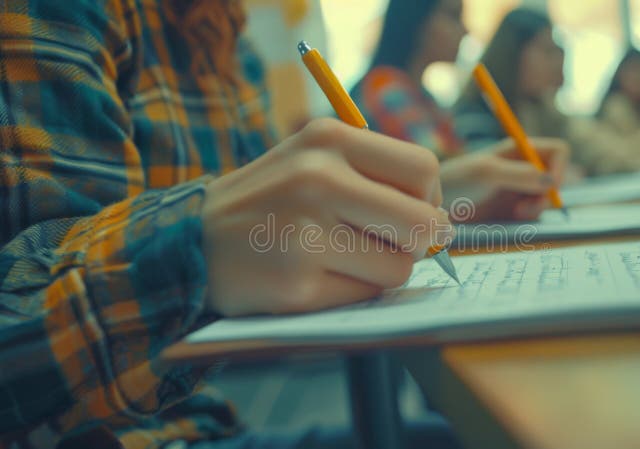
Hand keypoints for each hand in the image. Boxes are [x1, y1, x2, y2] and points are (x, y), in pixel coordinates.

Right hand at [201, 119, 450, 315]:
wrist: (192, 241)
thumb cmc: (270, 201)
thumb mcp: (314, 160)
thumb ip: (375, 176)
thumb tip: (442, 223)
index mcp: (327, 140)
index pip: (424, 169)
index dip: (432, 199)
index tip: (416, 213)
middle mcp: (317, 180)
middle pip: (425, 223)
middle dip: (421, 243)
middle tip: (395, 245)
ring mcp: (305, 234)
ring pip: (400, 267)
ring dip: (381, 270)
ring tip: (341, 258)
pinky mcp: (297, 285)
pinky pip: (365, 296)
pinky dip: (352, 292)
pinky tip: (316, 277)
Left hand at [440, 137, 568, 221]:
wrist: (437, 205)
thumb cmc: (458, 180)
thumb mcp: (487, 173)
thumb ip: (519, 174)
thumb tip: (551, 181)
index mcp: (520, 150)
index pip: (558, 151)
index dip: (560, 166)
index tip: (550, 185)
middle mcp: (524, 168)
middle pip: (556, 178)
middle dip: (547, 194)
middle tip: (527, 206)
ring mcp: (520, 189)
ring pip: (546, 199)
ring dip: (537, 208)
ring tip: (517, 213)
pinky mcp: (514, 209)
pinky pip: (534, 214)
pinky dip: (529, 218)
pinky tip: (512, 218)